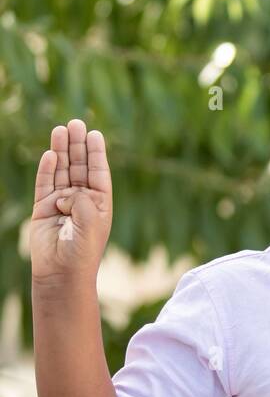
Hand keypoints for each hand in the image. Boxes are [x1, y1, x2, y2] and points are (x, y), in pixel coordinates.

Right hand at [30, 119, 112, 283]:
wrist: (62, 273)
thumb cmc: (82, 250)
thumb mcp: (91, 221)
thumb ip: (81, 199)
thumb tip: (65, 192)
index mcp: (99, 204)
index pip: (98, 173)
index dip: (96, 153)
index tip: (95, 135)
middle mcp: (81, 201)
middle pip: (79, 167)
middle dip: (77, 145)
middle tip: (76, 123)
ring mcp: (61, 203)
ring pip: (61, 171)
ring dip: (62, 151)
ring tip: (61, 129)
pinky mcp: (43, 208)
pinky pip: (45, 184)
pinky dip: (47, 169)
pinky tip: (50, 154)